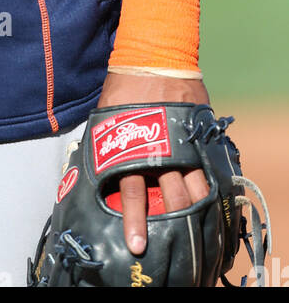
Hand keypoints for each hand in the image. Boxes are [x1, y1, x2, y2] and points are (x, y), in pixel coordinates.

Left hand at [97, 71, 210, 254]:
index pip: (131, 191)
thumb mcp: (106, 119)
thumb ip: (104, 147)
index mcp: (131, 146)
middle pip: (169, 196)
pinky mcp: (200, 134)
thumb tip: (89, 173)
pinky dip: (212, 188)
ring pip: (195, 186)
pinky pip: (209, 167)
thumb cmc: (123, 88)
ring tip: (198, 232)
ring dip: (196, 211)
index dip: (134, 219)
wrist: (153, 55)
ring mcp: (184, 142)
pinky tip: (213, 204)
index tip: (136, 243)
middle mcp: (160, 149)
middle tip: (173, 247)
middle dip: (172, 224)